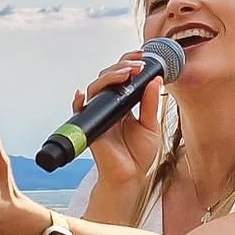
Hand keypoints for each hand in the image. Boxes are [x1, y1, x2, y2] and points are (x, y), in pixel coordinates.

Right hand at [81, 49, 165, 185]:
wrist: (130, 177)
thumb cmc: (138, 154)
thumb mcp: (151, 126)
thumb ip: (150, 104)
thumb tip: (156, 80)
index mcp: (124, 103)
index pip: (123, 77)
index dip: (130, 63)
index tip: (143, 56)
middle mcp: (110, 106)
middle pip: (108, 78)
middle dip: (122, 66)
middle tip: (137, 65)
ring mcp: (99, 115)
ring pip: (95, 88)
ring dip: (109, 77)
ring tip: (126, 73)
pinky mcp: (92, 128)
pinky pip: (80, 112)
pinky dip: (79, 103)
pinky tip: (82, 95)